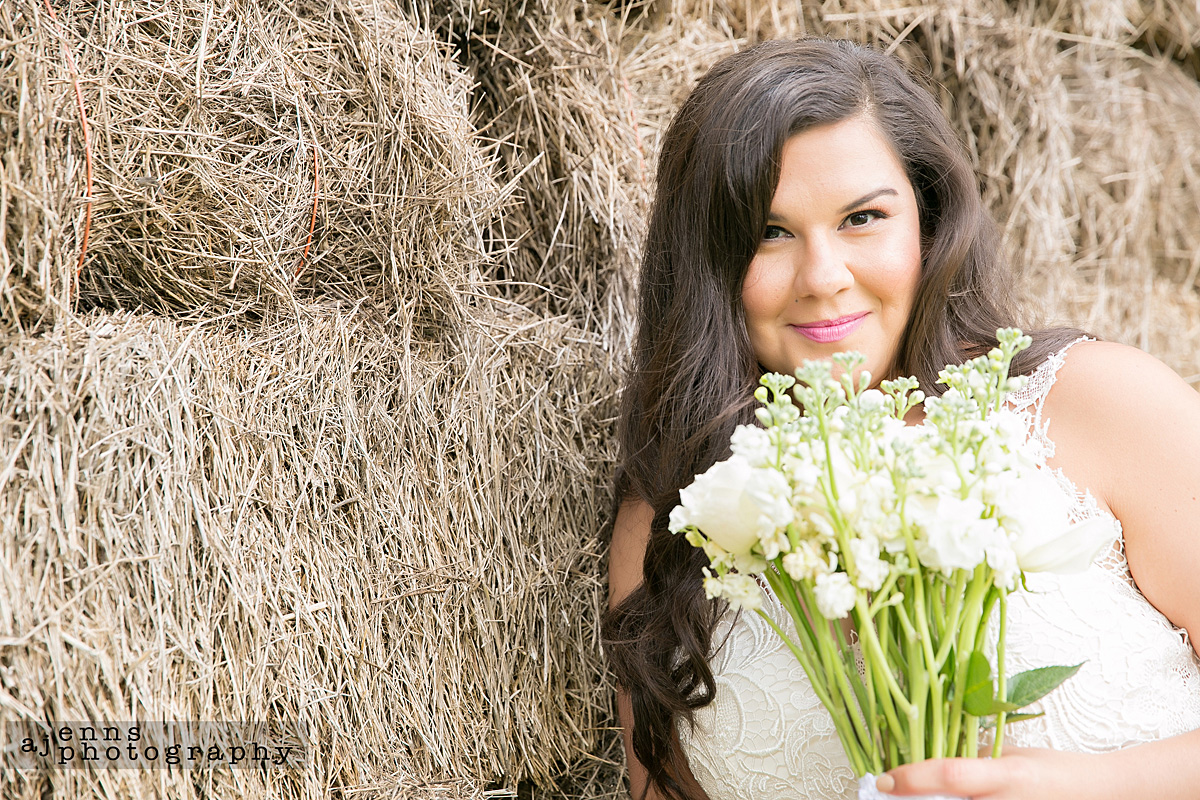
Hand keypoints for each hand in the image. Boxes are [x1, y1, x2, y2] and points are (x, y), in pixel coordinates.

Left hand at [875, 747, 1109, 799]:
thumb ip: (967, 758)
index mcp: (1006, 775)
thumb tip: (922, 760)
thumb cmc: (1053, 770)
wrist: (1103, 795)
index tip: (883, 779)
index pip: (950, 775)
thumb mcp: (1007, 754)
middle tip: (888, 794)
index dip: (913, 778)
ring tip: (911, 798)